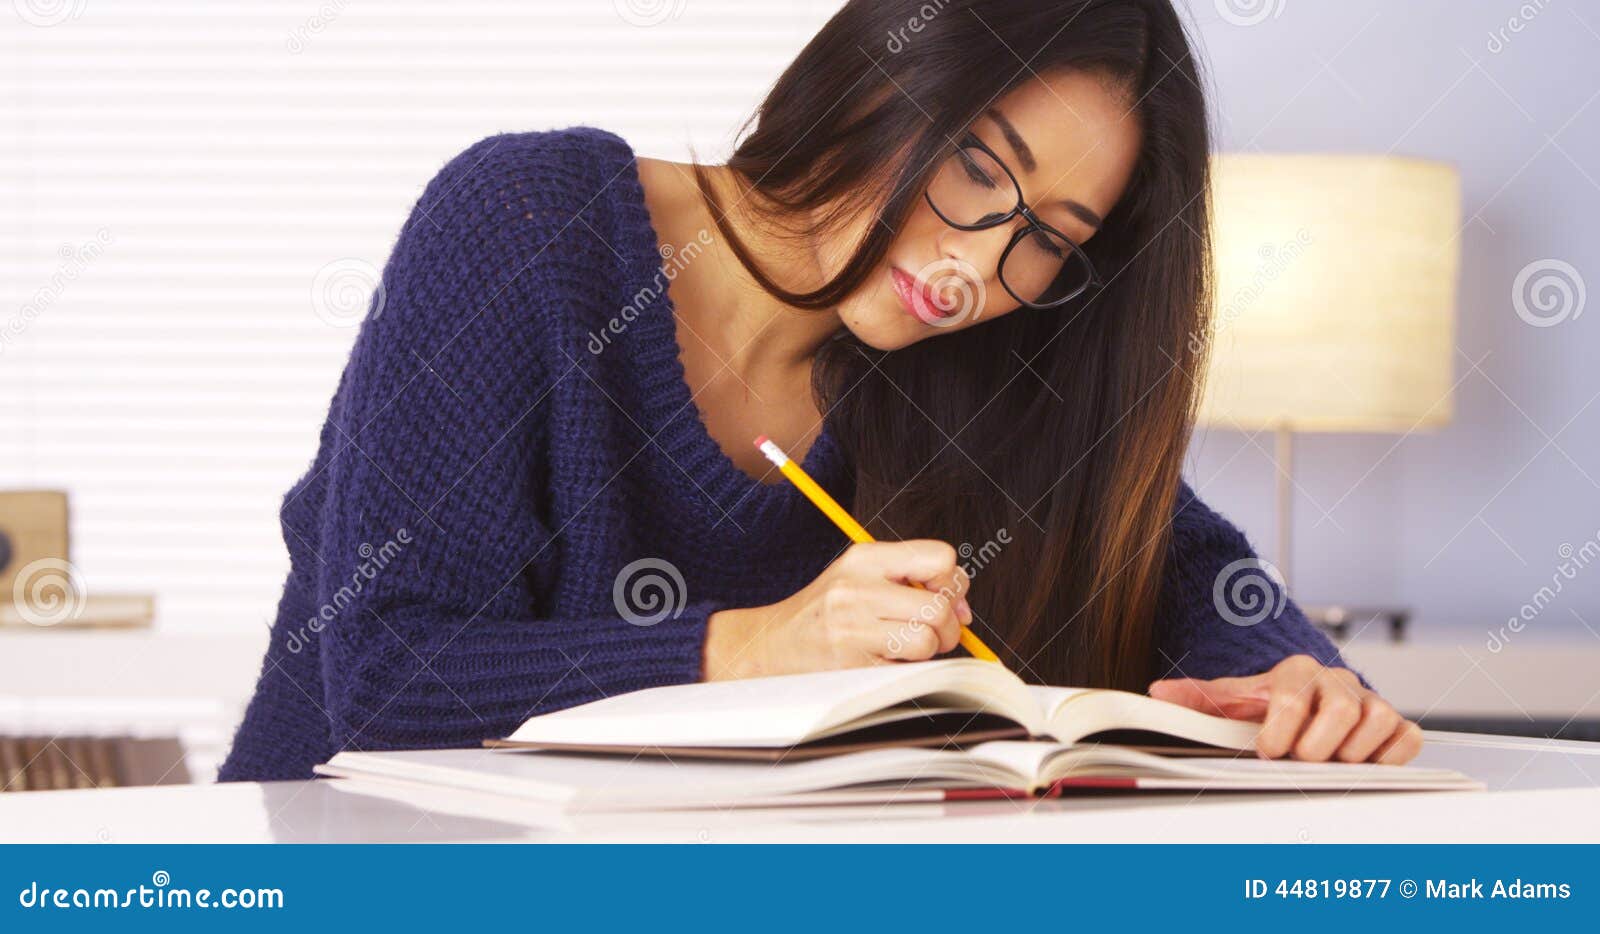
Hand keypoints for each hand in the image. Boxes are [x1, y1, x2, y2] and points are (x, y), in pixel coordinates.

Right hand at [703, 540, 971, 679]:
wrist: (769, 645)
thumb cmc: (824, 613)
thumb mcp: (859, 576)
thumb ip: (910, 580)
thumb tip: (964, 608)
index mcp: (865, 558)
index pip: (940, 558)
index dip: (953, 582)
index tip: (944, 599)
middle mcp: (858, 588)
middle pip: (939, 606)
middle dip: (949, 628)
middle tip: (932, 634)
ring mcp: (852, 628)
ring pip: (927, 641)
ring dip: (927, 652)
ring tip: (906, 650)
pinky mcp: (851, 665)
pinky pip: (907, 670)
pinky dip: (906, 671)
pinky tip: (884, 663)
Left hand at [1147, 654, 1422, 763]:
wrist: (1305, 701)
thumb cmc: (1269, 706)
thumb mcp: (1232, 701)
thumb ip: (1200, 699)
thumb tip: (1158, 693)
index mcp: (1295, 672)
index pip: (1291, 695)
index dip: (1279, 728)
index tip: (1269, 750)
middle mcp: (1335, 682)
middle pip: (1340, 708)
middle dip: (1317, 743)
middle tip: (1300, 758)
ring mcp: (1369, 701)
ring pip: (1378, 720)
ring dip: (1352, 751)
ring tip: (1328, 760)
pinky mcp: (1395, 724)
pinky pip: (1407, 736)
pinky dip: (1390, 755)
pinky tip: (1365, 762)